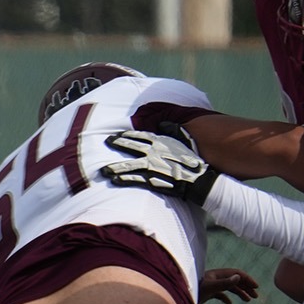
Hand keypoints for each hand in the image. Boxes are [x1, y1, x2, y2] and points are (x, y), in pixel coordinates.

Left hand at [101, 131, 218, 203]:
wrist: (200, 178)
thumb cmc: (193, 160)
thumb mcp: (185, 139)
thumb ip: (172, 130)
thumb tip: (162, 123)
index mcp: (161, 142)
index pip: (141, 136)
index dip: (128, 134)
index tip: (118, 134)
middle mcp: (154, 153)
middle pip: (131, 147)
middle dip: (118, 144)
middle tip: (107, 142)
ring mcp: (152, 167)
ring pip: (129, 165)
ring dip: (115, 168)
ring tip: (104, 170)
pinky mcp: (153, 180)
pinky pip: (135, 180)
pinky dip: (124, 180)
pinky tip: (115, 180)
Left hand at [199, 268, 259, 303]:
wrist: (179, 298)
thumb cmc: (193, 291)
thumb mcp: (210, 287)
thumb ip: (225, 282)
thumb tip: (239, 277)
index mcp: (216, 274)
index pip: (236, 274)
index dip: (247, 279)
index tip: (256, 287)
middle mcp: (214, 278)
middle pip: (234, 280)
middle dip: (246, 287)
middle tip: (256, 296)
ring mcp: (210, 285)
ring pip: (228, 287)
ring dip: (239, 293)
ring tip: (248, 300)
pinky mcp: (205, 293)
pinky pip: (219, 294)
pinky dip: (226, 298)